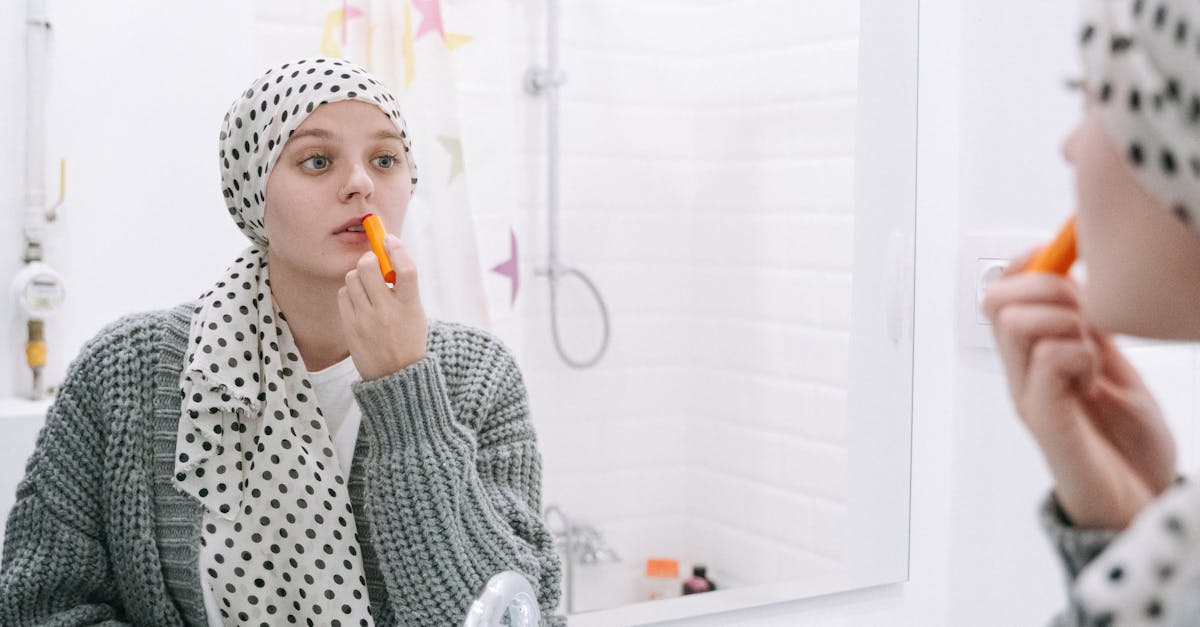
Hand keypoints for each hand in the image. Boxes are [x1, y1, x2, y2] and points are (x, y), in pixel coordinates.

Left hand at [338, 234, 427, 380]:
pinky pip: (343, 294)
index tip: (389, 239)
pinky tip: (359, 301)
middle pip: (369, 267)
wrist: (396, 375)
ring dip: (358, 276)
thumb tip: (385, 255)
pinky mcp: (350, 325)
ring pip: (352, 278)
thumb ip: (403, 286)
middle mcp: (387, 311)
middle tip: (373, 263)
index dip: (396, 249)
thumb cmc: (408, 338)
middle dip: (369, 259)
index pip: (406, 269)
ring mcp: (366, 319)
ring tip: (367, 287)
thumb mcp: (415, 312)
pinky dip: (349, 292)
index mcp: (410, 306)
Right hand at [982, 249, 1175, 529]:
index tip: (1060, 254)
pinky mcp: (1045, 419)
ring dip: (1064, 321)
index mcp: (1034, 355)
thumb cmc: (1127, 443)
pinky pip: (1047, 362)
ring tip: (1091, 351)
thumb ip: (1090, 326)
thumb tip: (1078, 276)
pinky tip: (1092, 378)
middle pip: (998, 300)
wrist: (1139, 502)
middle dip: (1045, 287)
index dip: (1026, 263)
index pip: (1003, 291)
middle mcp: (1022, 373)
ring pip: (1017, 324)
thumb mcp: (1113, 364)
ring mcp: (1029, 395)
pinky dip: (1077, 354)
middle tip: (1083, 311)